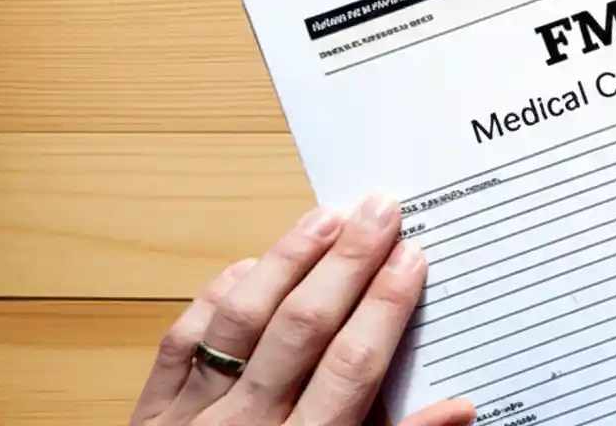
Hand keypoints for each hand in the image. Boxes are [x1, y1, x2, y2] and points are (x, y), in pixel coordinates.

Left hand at [130, 194, 473, 425]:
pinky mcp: (152, 407)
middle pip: (301, 329)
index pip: (350, 368)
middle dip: (347, 262)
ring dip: (287, 259)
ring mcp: (192, 415)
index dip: (384, 308)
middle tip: (380, 209)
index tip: (413, 257)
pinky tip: (253, 263)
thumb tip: (463, 409)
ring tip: (327, 216)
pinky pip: (183, 337)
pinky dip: (218, 295)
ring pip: (240, 320)